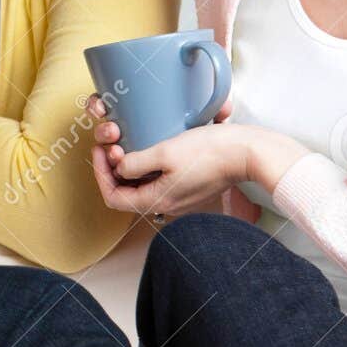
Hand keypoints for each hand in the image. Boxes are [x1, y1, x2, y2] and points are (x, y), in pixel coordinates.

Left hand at [88, 93, 254, 219]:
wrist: (246, 153)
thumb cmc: (210, 152)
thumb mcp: (165, 153)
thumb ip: (135, 163)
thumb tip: (119, 168)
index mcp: (157, 200)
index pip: (113, 198)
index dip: (100, 174)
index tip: (100, 150)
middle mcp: (166, 204)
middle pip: (126, 191)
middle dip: (113, 167)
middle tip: (111, 143)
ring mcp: (178, 196)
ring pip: (141, 184)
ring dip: (130, 164)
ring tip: (126, 142)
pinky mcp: (188, 186)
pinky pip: (158, 179)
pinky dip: (147, 164)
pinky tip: (148, 145)